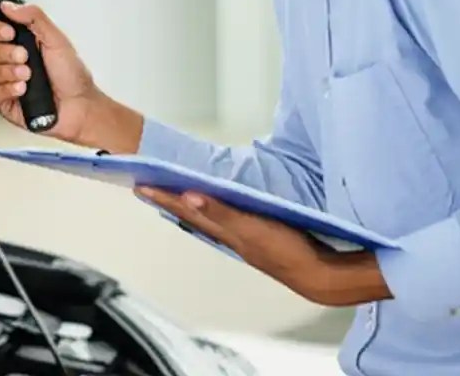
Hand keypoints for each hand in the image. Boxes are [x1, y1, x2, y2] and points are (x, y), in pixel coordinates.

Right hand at [0, 1, 137, 149]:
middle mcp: (7, 61)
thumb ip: (34, 18)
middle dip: (3, 52)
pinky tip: (24, 89)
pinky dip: (9, 89)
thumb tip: (9, 5)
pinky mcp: (3, 101)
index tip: (9, 33)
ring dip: (7, 71)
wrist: (79, 106)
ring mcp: (4, 82)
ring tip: (27, 74)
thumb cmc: (72, 76)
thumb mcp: (56, 39)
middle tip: (24, 56)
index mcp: (18, 42)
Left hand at [136, 187, 392, 306]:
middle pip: (191, 215)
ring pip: (205, 222)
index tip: (140, 184)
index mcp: (225, 229)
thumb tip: (188, 196)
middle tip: (144, 188)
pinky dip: (210, 217)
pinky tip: (210, 215)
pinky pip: (224, 227)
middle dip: (167, 200)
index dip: (164, 196)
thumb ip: (221, 211)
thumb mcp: (252, 228)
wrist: (319, 276)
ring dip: (186, 209)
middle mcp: (229, 236)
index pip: (187, 209)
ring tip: (168, 198)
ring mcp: (242, 240)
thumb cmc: (287, 251)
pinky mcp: (256, 242)